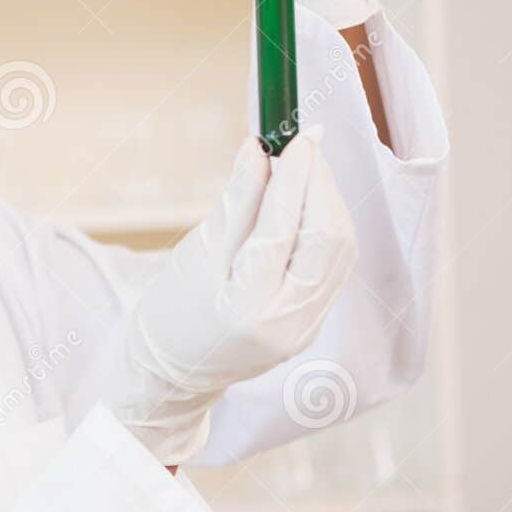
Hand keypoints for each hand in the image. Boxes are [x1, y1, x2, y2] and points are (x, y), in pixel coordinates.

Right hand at [115, 128, 358, 463]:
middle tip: (302, 148)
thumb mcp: (197, 254)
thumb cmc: (172, 312)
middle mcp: (288, 322)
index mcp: (248, 306)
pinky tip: (308, 206)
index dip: (295, 176)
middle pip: (326, 238)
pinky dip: (327, 227)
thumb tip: (259, 149)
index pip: (283, 228)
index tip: (296, 137)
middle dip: (320, 185)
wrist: (172, 373)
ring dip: (328, 203)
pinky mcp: (313, 324)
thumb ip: (235, 202)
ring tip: (303, 172)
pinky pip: (335, 266)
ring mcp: (306, 327)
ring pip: (340, 250)